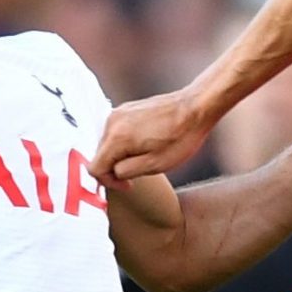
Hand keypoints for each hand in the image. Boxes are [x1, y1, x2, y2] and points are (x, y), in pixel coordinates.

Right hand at [94, 89, 215, 183]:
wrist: (195, 107)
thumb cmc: (181, 135)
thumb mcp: (155, 165)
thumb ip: (126, 172)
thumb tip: (114, 173)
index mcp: (117, 137)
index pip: (95, 168)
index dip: (108, 182)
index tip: (126, 184)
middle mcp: (112, 122)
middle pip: (100, 155)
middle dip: (115, 168)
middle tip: (137, 175)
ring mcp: (119, 112)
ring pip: (108, 144)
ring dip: (121, 155)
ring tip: (144, 158)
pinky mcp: (126, 109)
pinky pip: (117, 132)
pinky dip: (125, 143)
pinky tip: (145, 145)